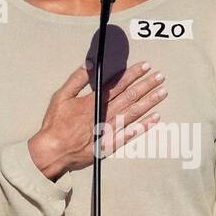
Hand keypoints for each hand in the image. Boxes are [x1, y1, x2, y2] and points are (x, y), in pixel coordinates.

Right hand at [28, 60, 166, 179]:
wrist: (52, 151)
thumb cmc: (55, 123)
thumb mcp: (61, 96)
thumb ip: (77, 79)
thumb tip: (90, 64)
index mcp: (93, 101)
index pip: (117, 84)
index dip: (132, 74)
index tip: (145, 66)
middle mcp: (104, 114)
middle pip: (129, 97)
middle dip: (146, 85)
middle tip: (160, 76)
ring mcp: (108, 130)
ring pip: (133, 113)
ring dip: (149, 102)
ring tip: (162, 92)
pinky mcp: (109, 145)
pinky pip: (130, 135)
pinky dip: (142, 127)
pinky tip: (154, 119)